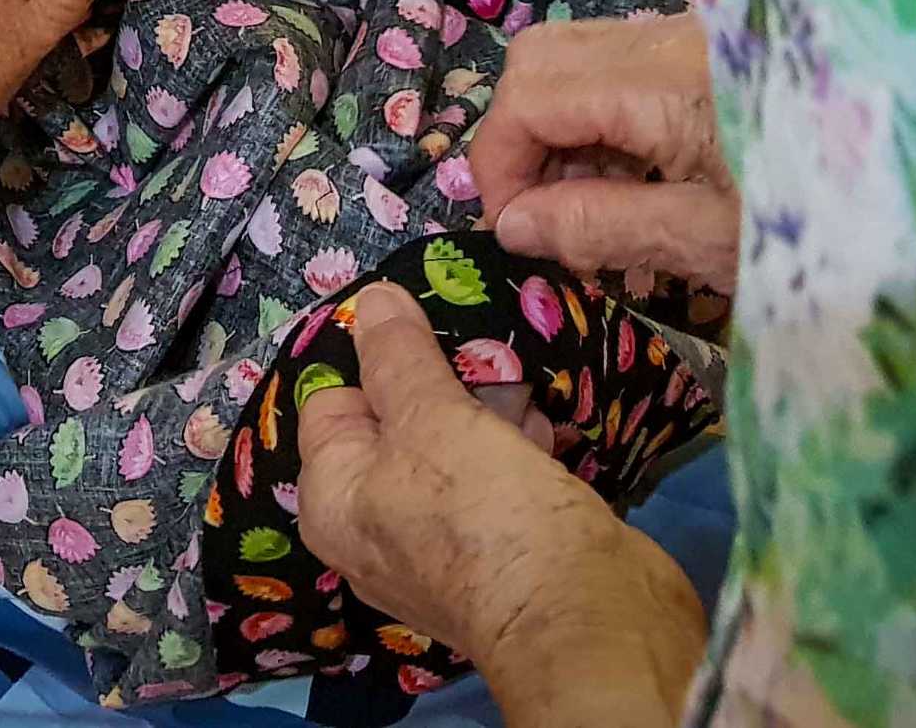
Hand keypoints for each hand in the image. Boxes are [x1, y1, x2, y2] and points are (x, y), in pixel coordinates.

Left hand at [297, 281, 702, 726]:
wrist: (582, 615)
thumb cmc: (481, 510)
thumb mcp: (429, 415)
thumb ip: (397, 355)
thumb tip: (373, 300)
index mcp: (333, 500)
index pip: (332, 402)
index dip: (373, 359)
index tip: (420, 319)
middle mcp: (374, 527)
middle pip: (396, 422)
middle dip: (441, 381)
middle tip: (484, 347)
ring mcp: (438, 544)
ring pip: (451, 448)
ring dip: (488, 411)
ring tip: (523, 383)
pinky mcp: (497, 549)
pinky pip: (495, 479)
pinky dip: (516, 448)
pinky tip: (545, 426)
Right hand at [474, 14, 739, 290]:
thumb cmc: (820, 224)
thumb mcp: (710, 239)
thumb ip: (602, 225)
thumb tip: (510, 225)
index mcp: (664, 79)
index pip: (529, 97)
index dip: (499, 165)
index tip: (514, 233)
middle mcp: (664, 36)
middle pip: (538, 59)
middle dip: (518, 137)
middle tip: (542, 213)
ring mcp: (686, 36)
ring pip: (571, 57)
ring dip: (553, 128)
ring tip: (584, 202)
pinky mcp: (705, 51)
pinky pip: (615, 66)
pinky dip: (595, 116)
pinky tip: (626, 175)